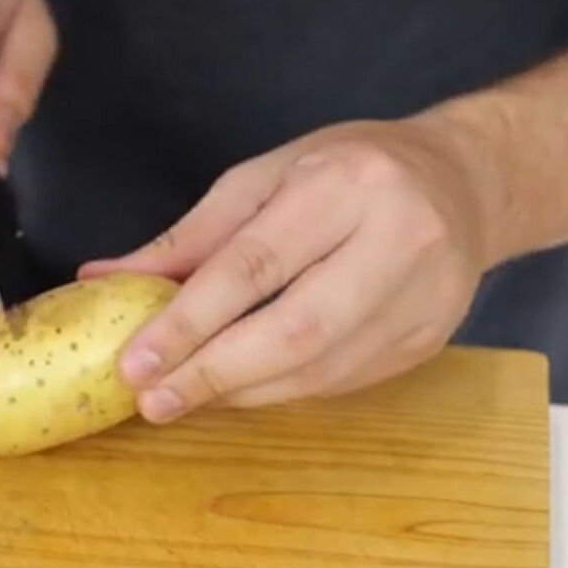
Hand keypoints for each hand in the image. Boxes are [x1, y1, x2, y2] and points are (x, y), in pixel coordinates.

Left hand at [81, 119, 491, 422]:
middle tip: (151, 399)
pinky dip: (279, 391)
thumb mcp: (265, 177)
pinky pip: (341, 381)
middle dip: (212, 373)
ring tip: (182, 398)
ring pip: (319, 369)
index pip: (254, 265)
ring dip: (240, 393)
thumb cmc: (348, 168)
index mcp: (348, 184)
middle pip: (293, 331)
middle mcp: (399, 241)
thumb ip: (189, 237)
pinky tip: (236, 392)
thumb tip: (102, 279)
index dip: (188, 321)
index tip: (133, 362)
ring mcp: (425, 298)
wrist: (464, 182)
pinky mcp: (431, 340)